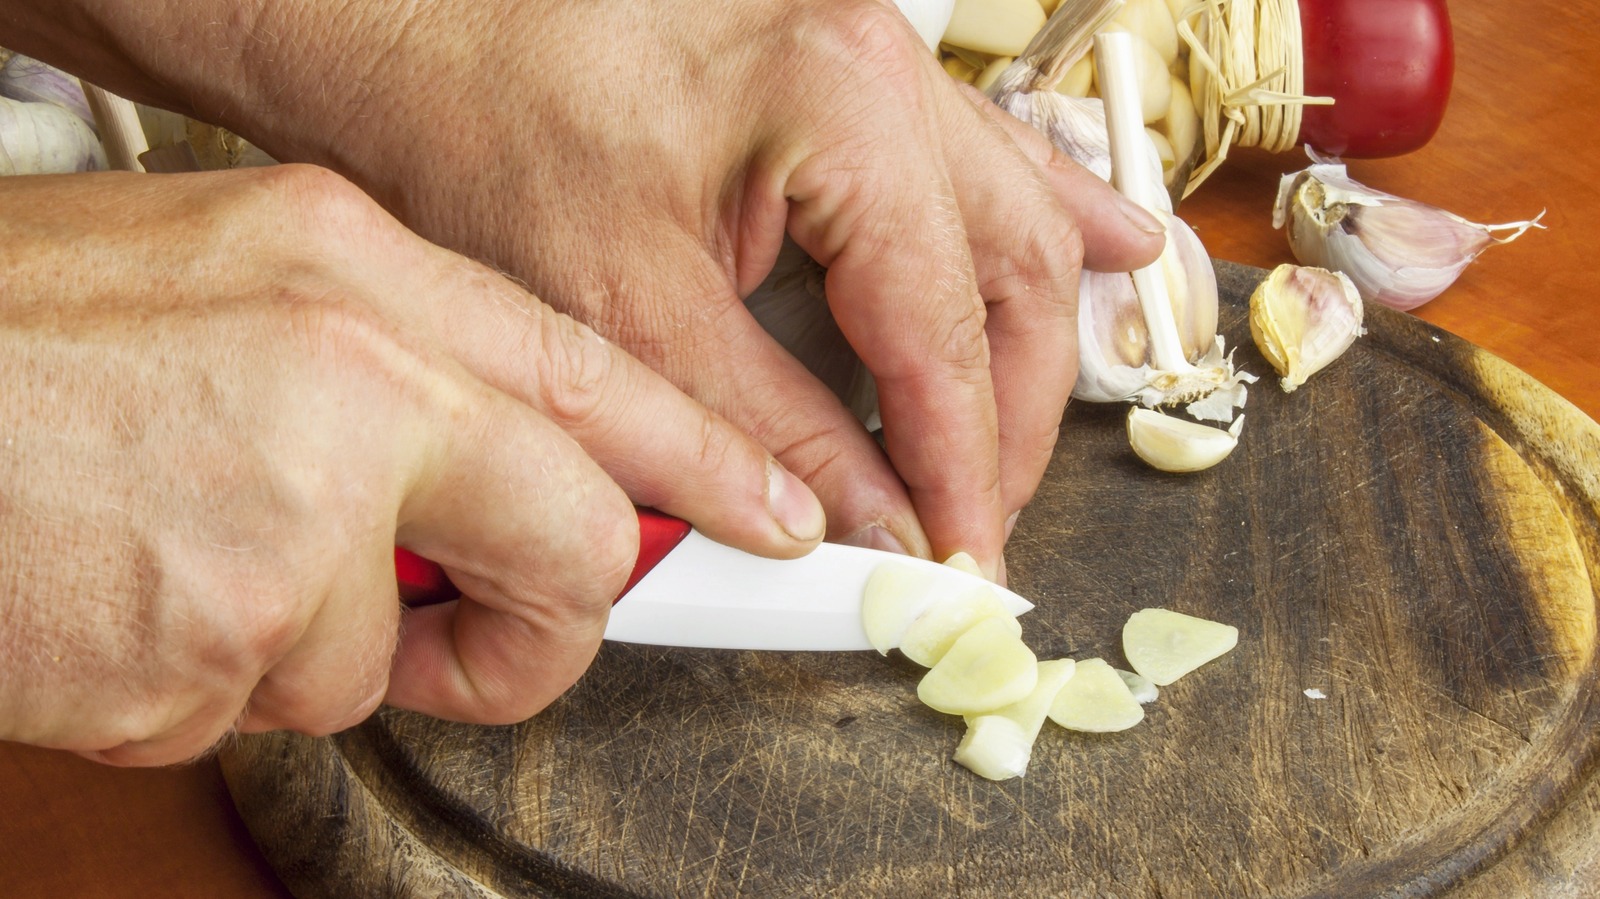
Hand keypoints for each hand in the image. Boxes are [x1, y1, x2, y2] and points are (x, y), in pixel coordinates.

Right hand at [0, 167, 822, 765]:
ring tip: (178, 560)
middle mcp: (350, 379)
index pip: (597, 378)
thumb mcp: (225, 273)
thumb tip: (501, 449)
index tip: (783, 522)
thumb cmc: (9, 342)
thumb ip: (389, 354)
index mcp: (357, 269)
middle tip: (476, 629)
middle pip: (565, 539)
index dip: (707, 463)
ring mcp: (288, 521)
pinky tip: (120, 595)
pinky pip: (274, 704)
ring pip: (394, 654)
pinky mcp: (215, 650)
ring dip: (305, 643)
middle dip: (536, 618)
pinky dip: (208, 677)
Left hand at [147, 0, 1166, 576]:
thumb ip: (766, 427)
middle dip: (1008, 413)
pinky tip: (1105, 248)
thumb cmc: (482, 132)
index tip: (962, 557)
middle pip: (1012, 267)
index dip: (961, 464)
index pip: (942, 327)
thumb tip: (865, 525)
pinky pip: (979, 155)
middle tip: (974, 522)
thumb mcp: (626, 309)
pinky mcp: (845, 74)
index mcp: (841, 105)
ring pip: (1014, 212)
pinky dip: (1037, 221)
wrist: (404, 28)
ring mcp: (872, 59)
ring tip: (1030, 440)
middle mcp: (881, 66)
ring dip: (1030, 335)